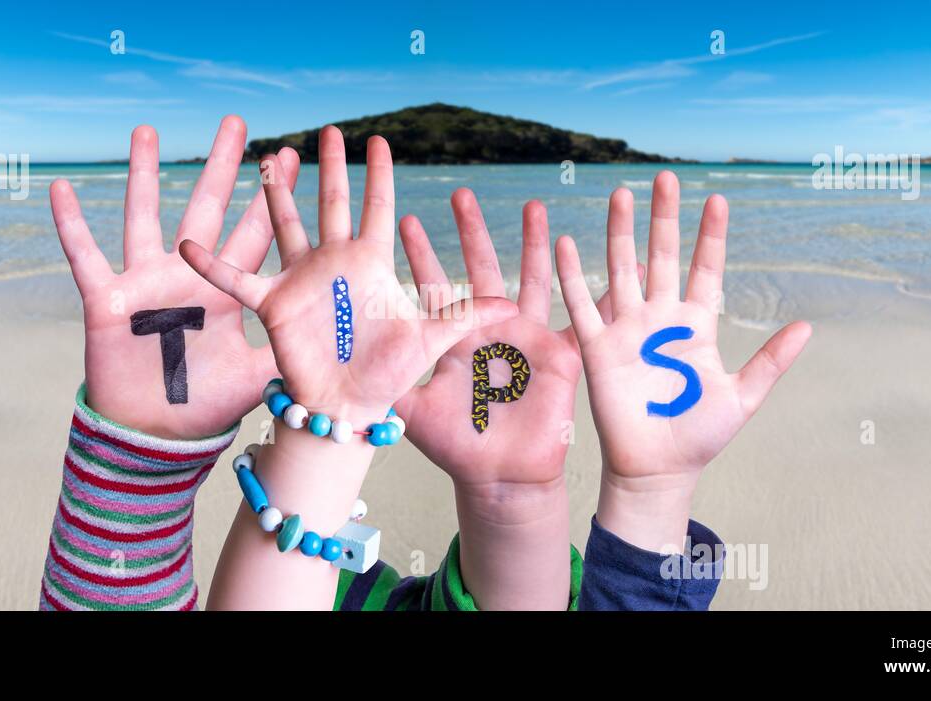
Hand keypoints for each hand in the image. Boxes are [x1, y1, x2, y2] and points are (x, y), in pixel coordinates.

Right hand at [50, 118, 299, 438]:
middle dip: (220, 166)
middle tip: (236, 123)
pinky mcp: (106, 299)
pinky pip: (84, 255)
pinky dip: (70, 225)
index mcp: (225, 292)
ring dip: (143, 174)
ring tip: (146, 130)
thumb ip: (289, 352)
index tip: (290, 157)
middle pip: (206, 208)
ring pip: (144, 215)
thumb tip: (340, 342)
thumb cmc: (203, 407)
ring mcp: (145, 283)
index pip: (252, 234)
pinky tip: (60, 189)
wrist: (154, 437)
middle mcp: (186, 277)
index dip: (270, 197)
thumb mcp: (256, 376)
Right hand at [179, 127, 516, 424]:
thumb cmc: (389, 373)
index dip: (378, 175)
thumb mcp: (432, 339)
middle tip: (329, 131)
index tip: (379, 140)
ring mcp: (301, 280)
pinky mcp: (273, 304)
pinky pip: (236, 280)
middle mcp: (334, 263)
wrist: (347, 406)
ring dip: (277, 194)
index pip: (376, 207)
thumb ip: (466, 315)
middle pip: (331, 202)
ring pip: (285, 224)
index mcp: (371, 264)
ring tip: (269, 158)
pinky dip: (212, 265)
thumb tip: (514, 303)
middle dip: (331, 167)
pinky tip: (189, 246)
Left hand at [396, 190, 580, 487]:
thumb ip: (388, 379)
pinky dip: (587, 287)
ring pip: (531, 278)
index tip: (405, 222)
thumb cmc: (457, 446)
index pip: (436, 288)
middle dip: (472, 232)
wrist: (500, 477)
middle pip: (481, 270)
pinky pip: (579, 316)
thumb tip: (343, 360)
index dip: (421, 257)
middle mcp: (491, 331)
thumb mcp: (415, 409)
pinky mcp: (559, 355)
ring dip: (532, 243)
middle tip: (460, 193)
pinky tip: (587, 255)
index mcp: (456, 340)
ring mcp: (527, 338)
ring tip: (532, 205)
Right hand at [555, 172, 810, 549]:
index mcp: (696, 326)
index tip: (716, 199)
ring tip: (620, 193)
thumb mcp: (743, 397)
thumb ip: (771, 361)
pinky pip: (582, 306)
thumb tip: (808, 326)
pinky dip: (574, 276)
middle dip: (664, 217)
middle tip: (664, 177)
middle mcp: (660, 320)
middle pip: (662, 256)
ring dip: (620, 232)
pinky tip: (567, 242)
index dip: (710, 236)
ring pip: (622, 269)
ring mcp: (627, 331)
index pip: (704, 269)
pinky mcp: (598, 349)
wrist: (658, 469)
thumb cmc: (699, 437)